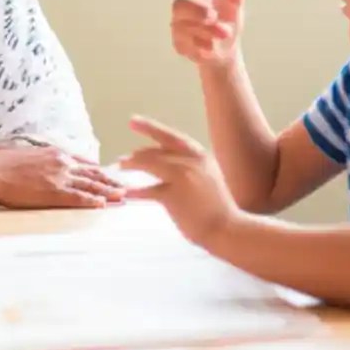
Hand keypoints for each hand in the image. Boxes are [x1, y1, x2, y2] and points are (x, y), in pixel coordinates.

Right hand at [0, 146, 124, 208]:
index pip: (84, 163)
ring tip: (121, 197)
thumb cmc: (0, 163)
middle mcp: (62, 162)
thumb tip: (42, 165)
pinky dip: (91, 201)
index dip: (98, 171)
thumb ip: (41, 159)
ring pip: (90, 185)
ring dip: (108, 191)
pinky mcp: (53, 192)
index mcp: (55, 153)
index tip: (109, 175)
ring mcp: (59, 177)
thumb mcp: (26, 154)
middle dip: (110, 181)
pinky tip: (102, 204)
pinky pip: (78, 198)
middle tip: (124, 188)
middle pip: (92, 173)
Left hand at [120, 116, 239, 247]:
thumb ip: (192, 166)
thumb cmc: (218, 208)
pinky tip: (126, 193)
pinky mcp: (173, 196)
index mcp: (201, 156)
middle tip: (122, 157)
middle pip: (157, 150)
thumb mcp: (209, 177)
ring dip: (132, 165)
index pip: (171, 137)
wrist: (228, 228)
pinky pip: (148, 190)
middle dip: (137, 153)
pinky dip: (135, 192)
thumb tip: (167, 161)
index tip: (134, 121)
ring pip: (150, 164)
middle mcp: (192, 162)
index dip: (150, 128)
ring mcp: (182, 177)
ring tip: (121, 169)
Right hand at [171, 0, 254, 68]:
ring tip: (224, 33)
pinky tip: (211, 46)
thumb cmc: (226, 20)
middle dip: (196, 10)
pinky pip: (186, 43)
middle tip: (212, 16)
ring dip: (207, 30)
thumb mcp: (235, 1)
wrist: (223, 51)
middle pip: (180, 3)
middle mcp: (185, 6)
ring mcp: (179, 25)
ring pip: (183, 25)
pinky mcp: (179, 44)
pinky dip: (202, 45)